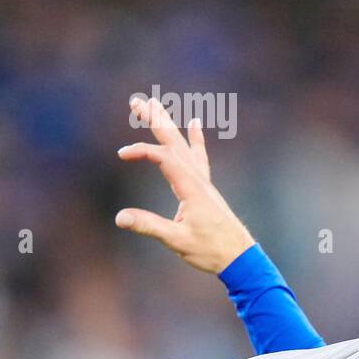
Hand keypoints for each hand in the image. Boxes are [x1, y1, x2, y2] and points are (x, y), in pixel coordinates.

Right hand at [115, 97, 254, 273]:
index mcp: (192, 188)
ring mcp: (203, 182)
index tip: (121, 154)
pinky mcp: (205, 188)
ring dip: (168, 126)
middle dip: (155, 121)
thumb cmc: (211, 250)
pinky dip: (195, 140)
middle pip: (174, 143)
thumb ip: (149, 226)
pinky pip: (199, 157)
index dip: (142, 150)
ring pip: (183, 147)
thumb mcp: (177, 240)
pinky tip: (195, 124)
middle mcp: (198, 180)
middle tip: (137, 101)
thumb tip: (119, 217)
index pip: (164, 157)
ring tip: (156, 105)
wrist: (240, 257)